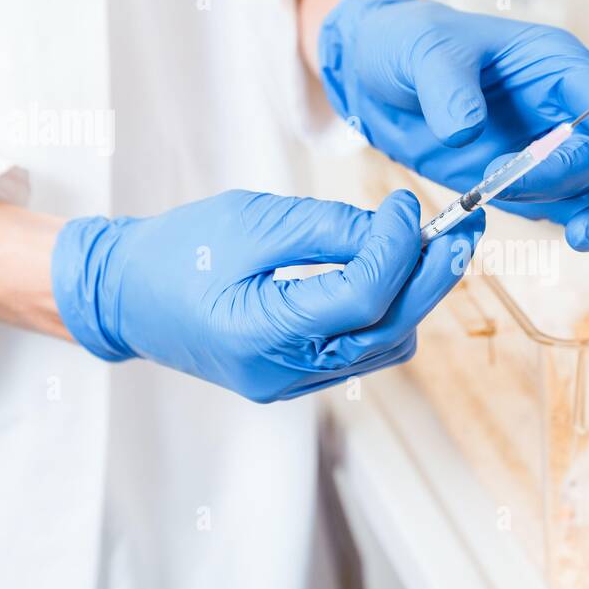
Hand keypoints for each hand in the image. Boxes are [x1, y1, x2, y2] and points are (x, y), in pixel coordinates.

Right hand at [50, 189, 480, 401]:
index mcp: (262, 335)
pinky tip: (390, 271)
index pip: (362, 298)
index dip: (398, 249)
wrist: (124, 295)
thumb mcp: (251, 221)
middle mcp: (284, 373)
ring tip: (425, 245)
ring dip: (414, 296)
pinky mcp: (297, 376)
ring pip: (385, 346)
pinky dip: (387, 311)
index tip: (410, 205)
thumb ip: (328, 229)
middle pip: (389, 330)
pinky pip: (363, 351)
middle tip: (465, 230)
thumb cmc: (175, 251)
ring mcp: (292, 382)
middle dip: (432, 277)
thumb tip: (397, 230)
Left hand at [317, 0, 588, 298]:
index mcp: (556, 68)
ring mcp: (559, 156)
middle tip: (575, 230)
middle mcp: (570, 112)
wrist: (378, 79)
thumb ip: (446, 86)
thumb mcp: (420, 52)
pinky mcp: (542, 192)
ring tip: (579, 241)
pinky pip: (587, 219)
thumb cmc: (407, 47)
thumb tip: (468, 128)